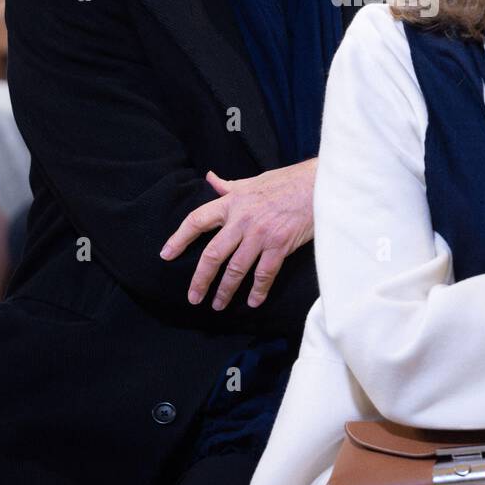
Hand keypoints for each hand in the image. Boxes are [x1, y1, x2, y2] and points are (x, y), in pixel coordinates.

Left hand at [160, 159, 316, 309]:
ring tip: (218, 305)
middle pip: (213, 254)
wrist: (319, 185)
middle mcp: (242, 220)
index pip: (197, 220)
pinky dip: (257, 291)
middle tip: (193, 297)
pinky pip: (264, 274)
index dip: (179, 238)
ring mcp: (261, 234)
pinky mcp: (280, 245)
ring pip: (236, 269)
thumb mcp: (253, 181)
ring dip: (225, 290)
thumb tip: (210, 179)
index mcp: (233, 203)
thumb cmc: (287, 182)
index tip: (166, 255)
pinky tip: (253, 302)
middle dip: (200, 279)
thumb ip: (230, 186)